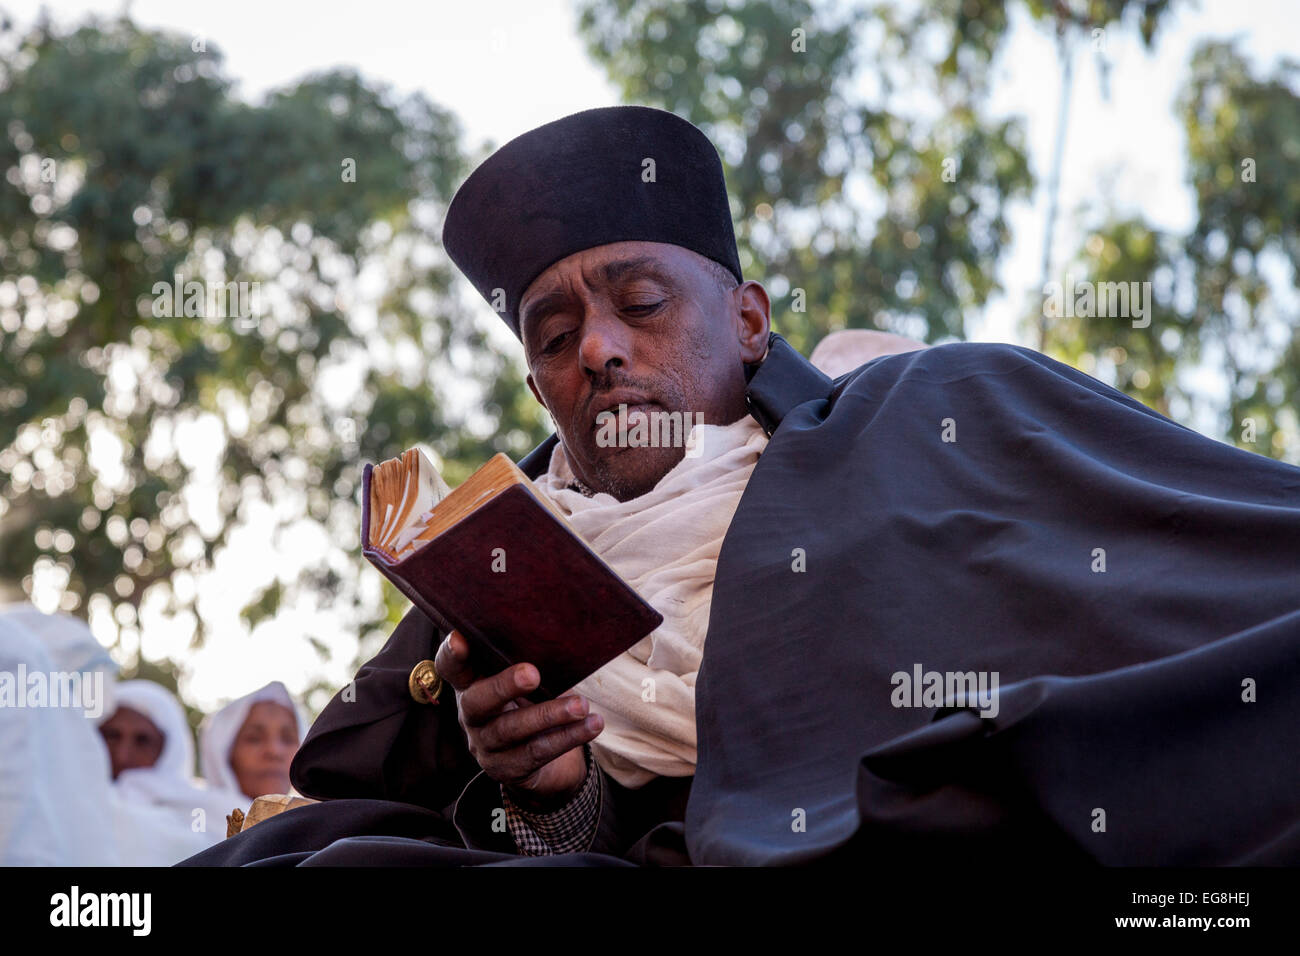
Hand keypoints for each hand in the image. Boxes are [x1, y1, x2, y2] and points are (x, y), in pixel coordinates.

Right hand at [434, 630, 603, 810]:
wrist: (538, 758)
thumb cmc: (530, 703)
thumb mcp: (524, 681)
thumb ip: (527, 661)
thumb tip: (561, 637)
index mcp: (471, 685)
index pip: (451, 668)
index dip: (452, 655)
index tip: (460, 638)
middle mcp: (471, 716)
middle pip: (478, 701)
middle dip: (504, 686)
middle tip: (532, 674)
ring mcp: (485, 746)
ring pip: (512, 730)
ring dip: (549, 715)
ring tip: (581, 705)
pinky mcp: (507, 769)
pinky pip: (537, 752)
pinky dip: (567, 737)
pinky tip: (592, 725)